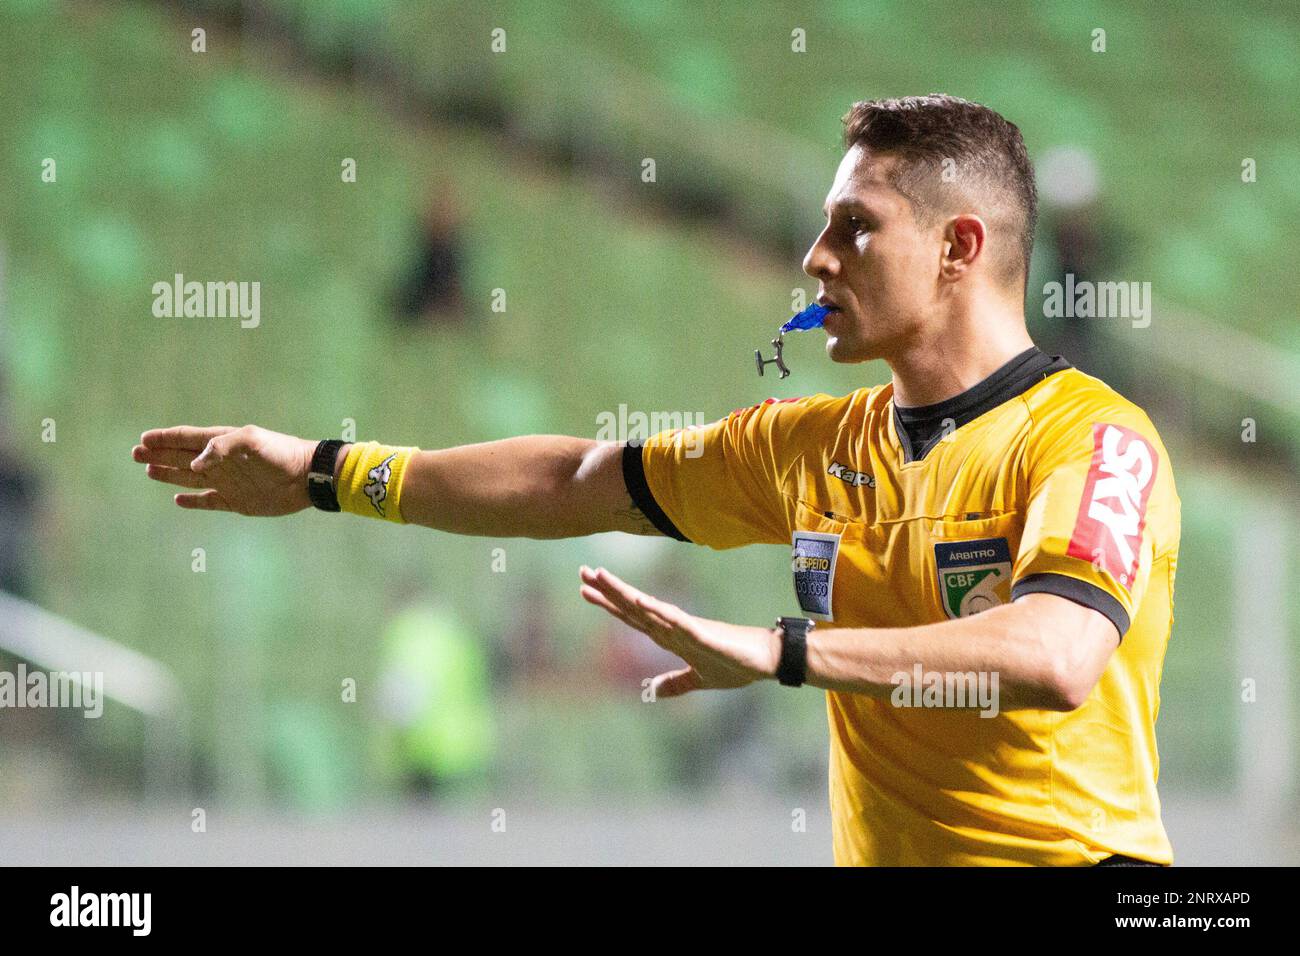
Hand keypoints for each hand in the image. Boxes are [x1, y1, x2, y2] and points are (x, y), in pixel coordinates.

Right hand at [132, 425, 315, 515]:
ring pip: (190, 477)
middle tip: (135, 454)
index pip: (187, 438)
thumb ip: (222, 447)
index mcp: (223, 443)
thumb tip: (195, 463)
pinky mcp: (236, 501)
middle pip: (182, 457)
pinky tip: (178, 498)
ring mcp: (227, 481)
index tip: (144, 439)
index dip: (165, 438)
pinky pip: (208, 500)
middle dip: (159, 455)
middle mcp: (221, 461)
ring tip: (149, 470)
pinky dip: (193, 500)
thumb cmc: (281, 454)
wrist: (307, 478)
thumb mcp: (252, 440)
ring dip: (169, 473)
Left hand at [579, 565, 779, 697]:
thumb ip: (675, 683)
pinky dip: (657, 611)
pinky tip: (640, 601)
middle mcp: (672, 627)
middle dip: (606, 590)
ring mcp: (685, 628)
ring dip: (623, 592)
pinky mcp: (701, 633)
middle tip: (582, 571)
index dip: (608, 603)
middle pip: (632, 606)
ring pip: (647, 607)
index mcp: (669, 636)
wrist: (765, 661)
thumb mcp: (699, 679)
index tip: (585, 589)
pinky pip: (675, 621)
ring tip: (600, 575)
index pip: (631, 616)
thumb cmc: (735, 665)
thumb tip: (652, 691)